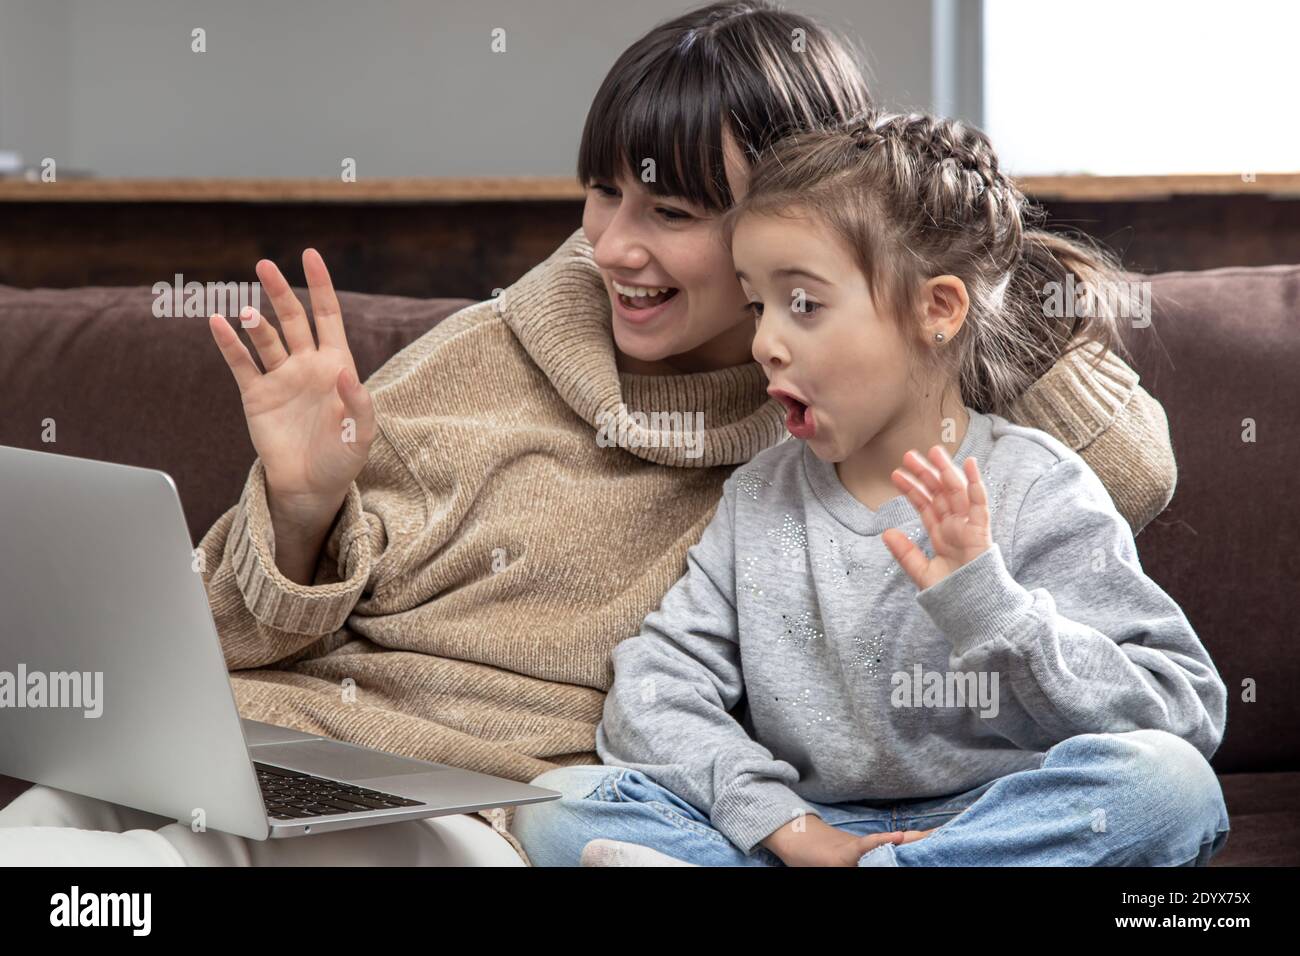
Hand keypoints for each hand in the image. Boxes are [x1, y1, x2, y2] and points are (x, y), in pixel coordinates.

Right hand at [208, 250, 375, 525]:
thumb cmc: (341, 459)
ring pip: (266, 338)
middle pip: (294, 318)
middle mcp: (307, 365)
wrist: (310, 486)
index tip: (309, 256)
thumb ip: (358, 403)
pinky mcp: (256, 395)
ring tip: (249, 312)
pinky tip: (218, 323)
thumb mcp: (360, 435)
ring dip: (256, 322)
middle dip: (281, 291)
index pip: (328, 316)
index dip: (320, 286)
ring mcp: (280, 377)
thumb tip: (345, 373)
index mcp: (337, 366)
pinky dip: (229, 344)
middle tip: (265, 265)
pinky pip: (241, 363)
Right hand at [764, 815, 937, 865]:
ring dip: (913, 841)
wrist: (794, 839)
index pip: (907, 844)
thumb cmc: (821, 854)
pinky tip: (896, 839)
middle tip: (955, 831)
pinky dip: (880, 843)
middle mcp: (871, 850)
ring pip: (891, 845)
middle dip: (929, 839)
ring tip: (937, 835)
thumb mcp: (851, 857)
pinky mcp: (843, 855)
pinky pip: (864, 848)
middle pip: (907, 843)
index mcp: (875, 851)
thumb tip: (896, 846)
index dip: (927, 839)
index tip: (951, 832)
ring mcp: (858, 852)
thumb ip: (873, 854)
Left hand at [882, 445, 991, 590]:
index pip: (925, 505)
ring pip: (956, 492)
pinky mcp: (981, 530)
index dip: (912, 489)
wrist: (973, 610)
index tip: (896, 474)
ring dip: (945, 471)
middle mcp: (954, 526)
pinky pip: (979, 503)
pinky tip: (969, 464)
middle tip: (909, 455)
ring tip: (933, 452)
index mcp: (941, 534)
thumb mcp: (921, 572)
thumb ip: (905, 553)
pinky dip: (975, 483)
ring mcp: (968, 526)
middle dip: (926, 473)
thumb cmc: (952, 593)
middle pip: (939, 493)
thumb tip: (886, 533)